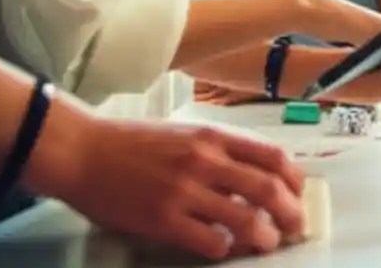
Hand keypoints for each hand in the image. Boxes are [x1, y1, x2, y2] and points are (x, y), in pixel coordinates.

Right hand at [47, 119, 304, 260]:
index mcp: (214, 137)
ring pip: (245, 219)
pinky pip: (209, 241)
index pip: (273, 157)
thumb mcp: (187, 132)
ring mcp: (184, 191)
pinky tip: (224, 248)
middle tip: (295, 226)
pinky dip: (225, 248)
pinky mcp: (162, 220)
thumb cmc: (133, 142)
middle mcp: (205, 161)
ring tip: (268, 242)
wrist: (83, 151)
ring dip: (265, 235)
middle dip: (291, 211)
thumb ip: (221, 149)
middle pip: (268, 189)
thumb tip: (258, 174)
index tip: (298, 193)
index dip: (294, 179)